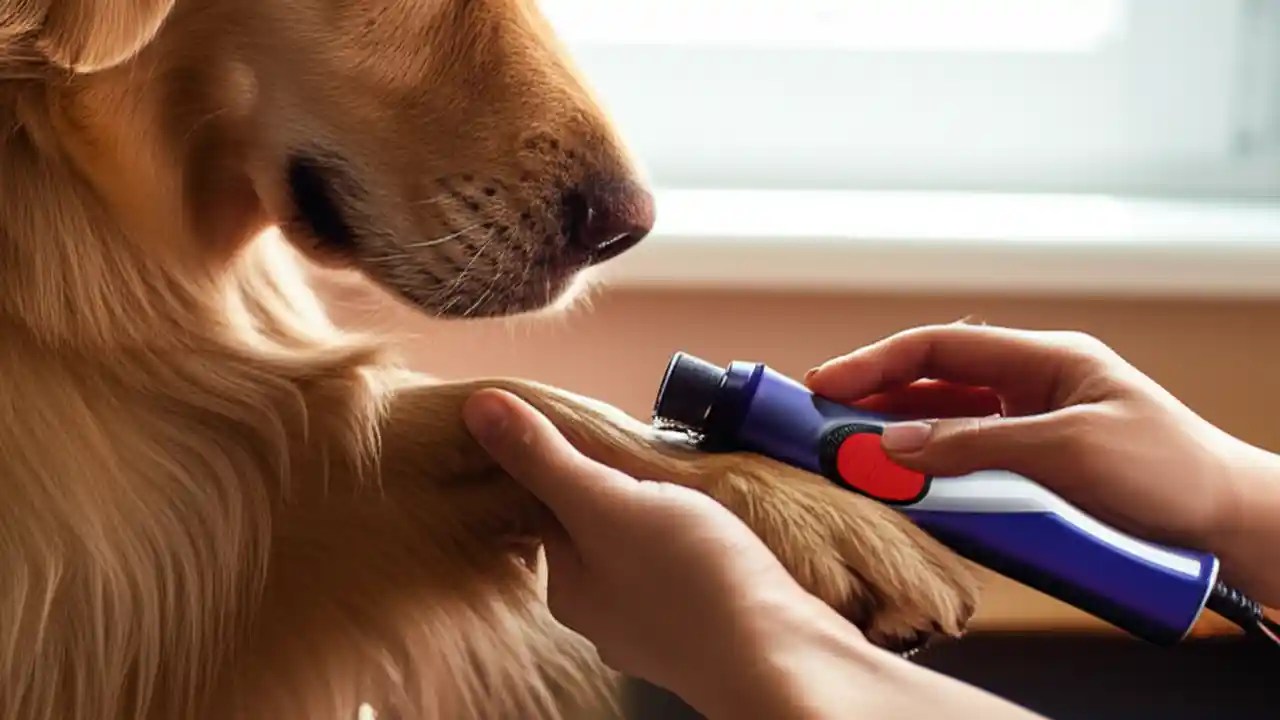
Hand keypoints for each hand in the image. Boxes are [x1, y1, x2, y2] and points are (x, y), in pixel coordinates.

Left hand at [463, 388, 1045, 719]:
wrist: (784, 660)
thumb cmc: (691, 582)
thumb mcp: (609, 502)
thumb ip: (546, 457)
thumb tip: (476, 407)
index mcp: (567, 584)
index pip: (543, 505)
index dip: (562, 456)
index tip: (593, 424)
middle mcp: (603, 610)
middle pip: (595, 527)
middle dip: (618, 484)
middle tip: (651, 450)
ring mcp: (655, 624)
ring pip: (642, 549)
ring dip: (661, 513)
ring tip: (691, 485)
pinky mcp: (705, 626)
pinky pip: (686, 570)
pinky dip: (697, 543)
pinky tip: (720, 530)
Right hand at [806, 323, 1279, 603]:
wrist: (1230, 525)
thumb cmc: (1168, 471)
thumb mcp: (1066, 450)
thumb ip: (976, 444)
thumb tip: (892, 446)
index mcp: (1045, 359)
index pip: (939, 348)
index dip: (876, 362)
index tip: (824, 384)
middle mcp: (1033, 386)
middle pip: (934, 384)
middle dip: (876, 401)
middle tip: (822, 425)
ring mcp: (1034, 428)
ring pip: (947, 426)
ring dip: (900, 440)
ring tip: (850, 459)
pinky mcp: (1037, 471)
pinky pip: (970, 464)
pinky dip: (933, 473)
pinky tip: (906, 488)